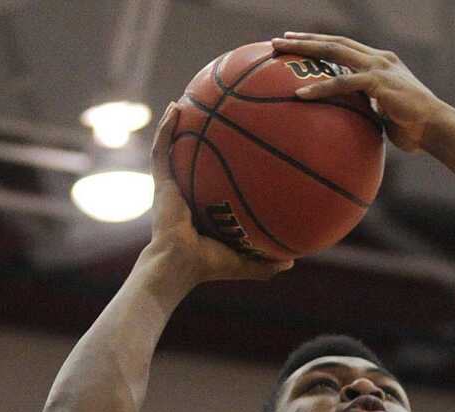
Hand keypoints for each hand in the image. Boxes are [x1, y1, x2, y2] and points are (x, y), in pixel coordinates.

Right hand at [145, 103, 291, 284]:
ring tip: (190, 101)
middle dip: (203, 139)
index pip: (216, 183)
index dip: (225, 168)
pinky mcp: (161, 182)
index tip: (241, 151)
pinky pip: (162, 149)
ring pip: (175, 149)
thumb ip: (268, 263)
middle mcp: (188, 194)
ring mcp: (172, 187)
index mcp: (206, 209)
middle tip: (218, 118)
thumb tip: (293, 262)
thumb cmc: (210, 266)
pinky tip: (176, 108)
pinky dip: (167, 128)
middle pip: (196, 160)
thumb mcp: (246, 262)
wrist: (180, 264)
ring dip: (180, 126)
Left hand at [272, 33, 444, 152]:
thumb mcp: (390, 116)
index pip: (347, 46)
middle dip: (305, 39)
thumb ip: (373, 112)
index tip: (301, 43)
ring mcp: (378, 67)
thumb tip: (356, 127)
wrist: (438, 128)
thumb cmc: (417, 130)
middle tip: (280, 40)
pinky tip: (300, 94)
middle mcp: (379, 58)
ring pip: (334, 51)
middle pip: (335, 41)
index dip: (323, 43)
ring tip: (278, 50)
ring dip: (304, 48)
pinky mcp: (377, 82)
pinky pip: (342, 83)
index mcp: (382, 63)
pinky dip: (320, 88)